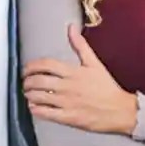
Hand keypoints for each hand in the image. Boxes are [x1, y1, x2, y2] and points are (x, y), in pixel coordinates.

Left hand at [21, 24, 137, 134]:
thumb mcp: (95, 63)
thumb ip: (80, 46)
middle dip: (27, 81)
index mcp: (74, 72)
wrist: (119, 110)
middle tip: (25, 82)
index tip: (27, 69)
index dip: (32, 66)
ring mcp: (67, 103)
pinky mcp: (68, 117)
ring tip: (28, 94)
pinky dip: (35, 109)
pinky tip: (34, 107)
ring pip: (39, 97)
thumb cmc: (107, 87)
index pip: (46, 64)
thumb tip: (71, 27)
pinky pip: (45, 113)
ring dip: (29, 94)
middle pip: (39, 81)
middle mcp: (68, 86)